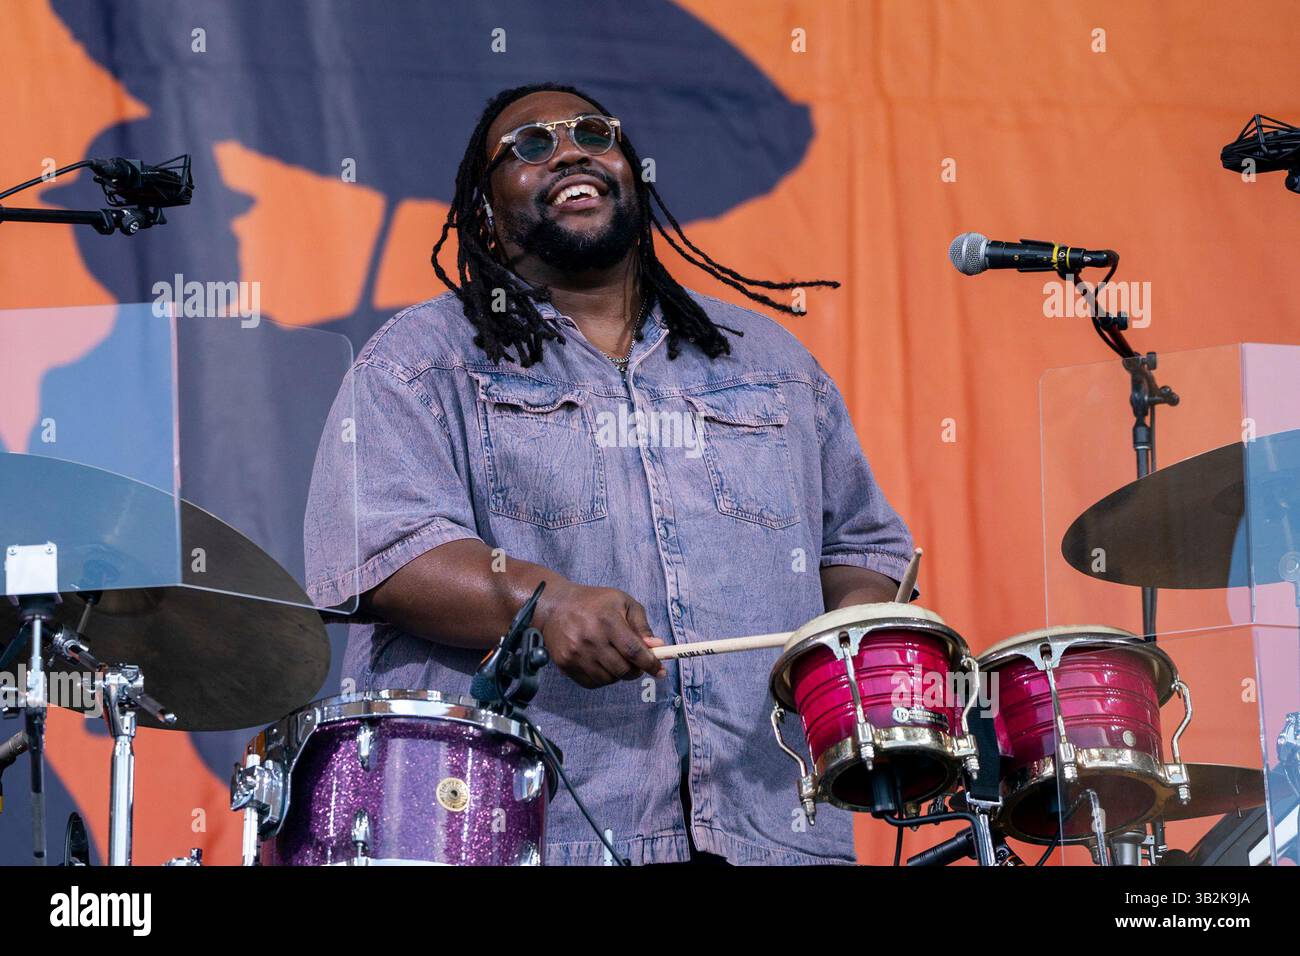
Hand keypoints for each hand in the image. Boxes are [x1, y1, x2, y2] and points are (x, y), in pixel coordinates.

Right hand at [535, 581, 666, 688]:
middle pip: (622, 670)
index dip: (650, 664)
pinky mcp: (565, 664)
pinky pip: (591, 683)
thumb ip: (641, 625)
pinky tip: (601, 663)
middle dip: (636, 670)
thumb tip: (657, 646)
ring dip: (618, 674)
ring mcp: (576, 653)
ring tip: (615, 659)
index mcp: (608, 620)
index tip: (659, 671)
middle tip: (637, 664)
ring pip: (608, 679)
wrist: (556, 606)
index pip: (634, 651)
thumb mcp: (623, 603)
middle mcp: (590, 639)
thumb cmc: (595, 603)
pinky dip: (602, 678)